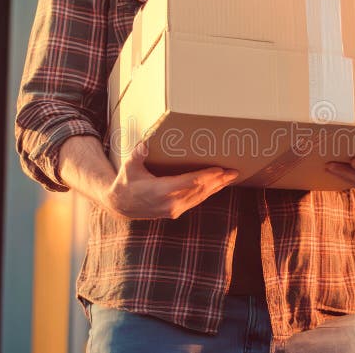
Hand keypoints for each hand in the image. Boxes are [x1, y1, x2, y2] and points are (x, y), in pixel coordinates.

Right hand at [101, 143, 238, 219]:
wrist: (121, 205)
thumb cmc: (126, 182)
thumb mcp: (128, 167)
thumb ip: (137, 155)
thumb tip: (145, 143)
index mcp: (159, 191)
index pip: (188, 183)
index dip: (206, 176)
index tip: (219, 169)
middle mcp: (170, 203)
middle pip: (199, 190)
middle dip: (218, 181)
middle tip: (233, 171)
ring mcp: (174, 209)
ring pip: (200, 197)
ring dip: (217, 187)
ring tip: (231, 177)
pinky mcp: (176, 212)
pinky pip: (196, 201)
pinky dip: (208, 192)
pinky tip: (218, 186)